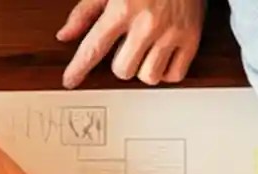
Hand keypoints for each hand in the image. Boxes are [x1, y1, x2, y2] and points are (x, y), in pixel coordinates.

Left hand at [58, 0, 204, 87]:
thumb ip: (85, 11)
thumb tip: (65, 35)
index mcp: (123, 8)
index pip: (93, 48)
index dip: (78, 68)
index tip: (70, 81)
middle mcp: (147, 23)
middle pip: (123, 70)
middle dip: (120, 62)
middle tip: (126, 47)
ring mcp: (171, 33)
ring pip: (149, 76)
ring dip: (143, 68)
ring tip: (145, 51)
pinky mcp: (191, 38)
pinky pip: (175, 75)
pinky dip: (166, 71)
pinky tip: (162, 56)